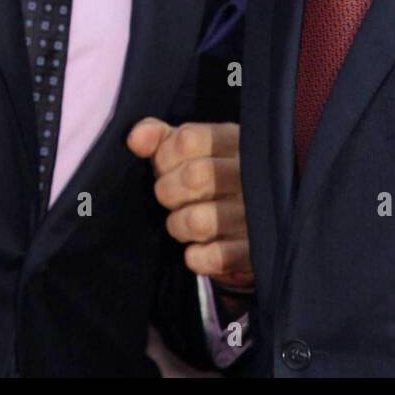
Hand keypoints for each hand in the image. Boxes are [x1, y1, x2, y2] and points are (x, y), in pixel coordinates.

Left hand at [126, 118, 253, 288]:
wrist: (260, 218)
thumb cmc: (213, 175)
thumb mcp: (191, 148)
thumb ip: (160, 137)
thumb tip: (135, 139)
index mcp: (235, 141)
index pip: (187, 140)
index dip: (164, 157)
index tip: (164, 168)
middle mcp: (250, 174)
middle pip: (193, 177)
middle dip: (168, 191)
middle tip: (170, 198)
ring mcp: (255, 214)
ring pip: (199, 221)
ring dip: (178, 225)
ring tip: (183, 222)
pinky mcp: (253, 251)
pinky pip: (214, 257)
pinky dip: (197, 256)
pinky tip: (197, 249)